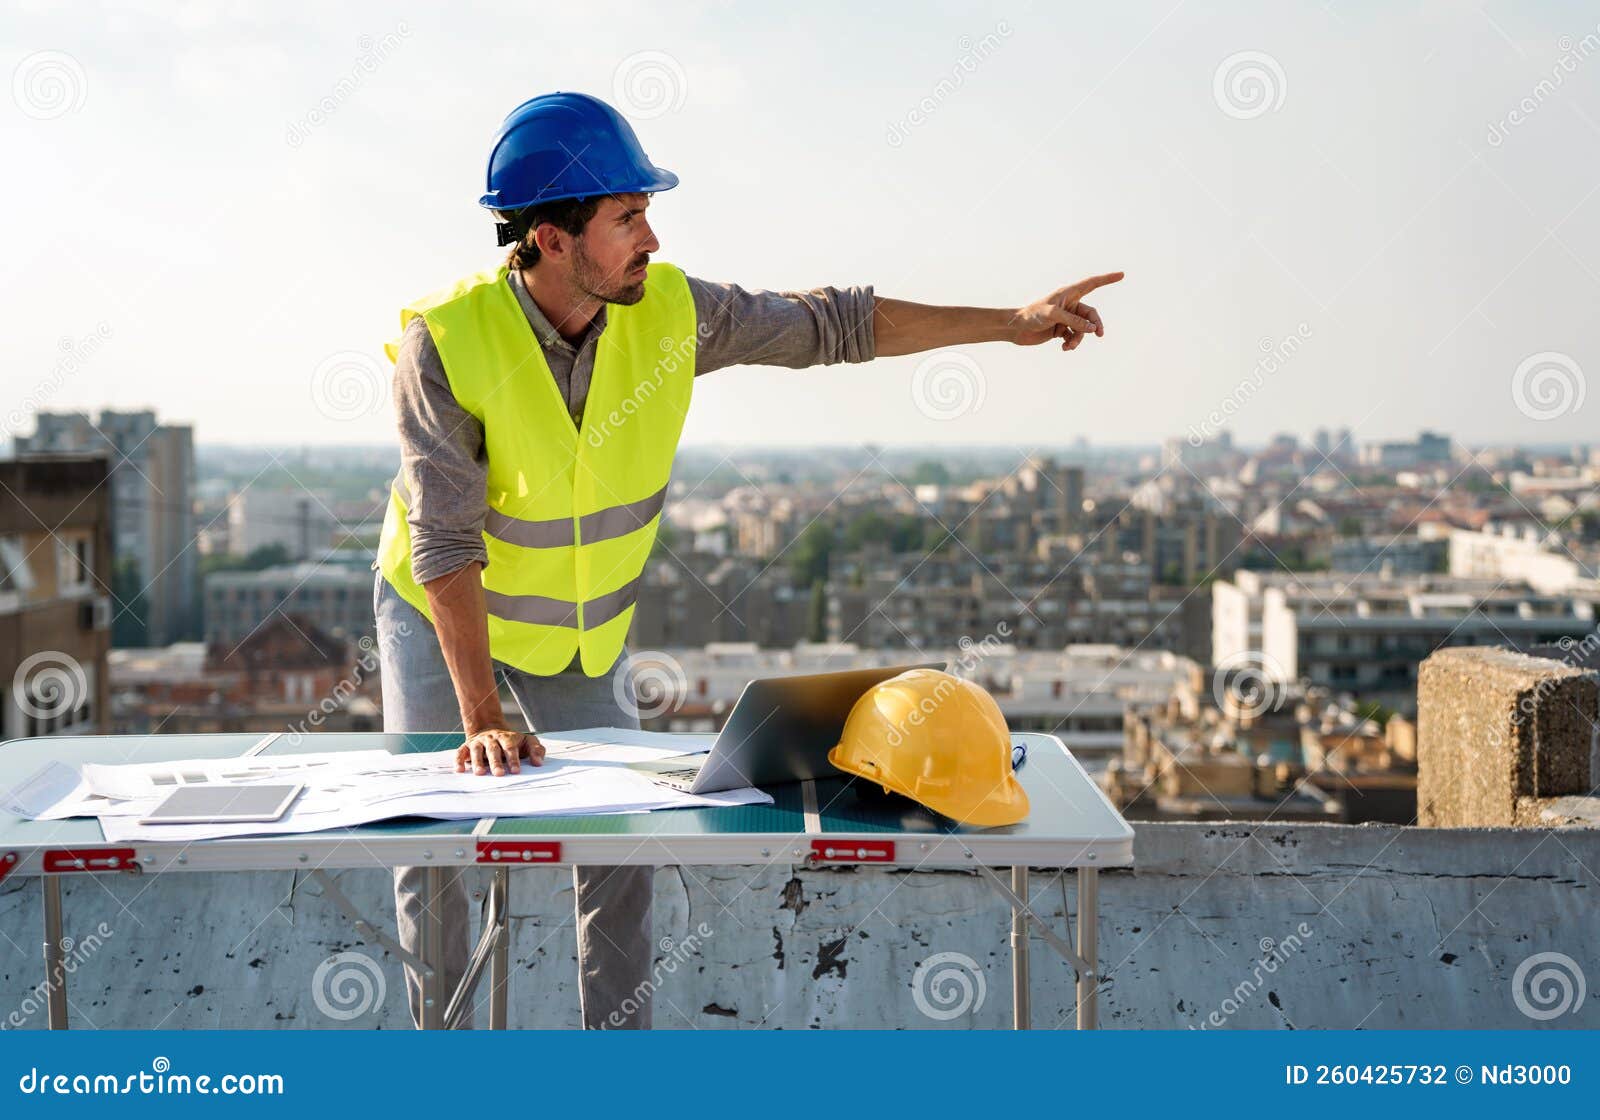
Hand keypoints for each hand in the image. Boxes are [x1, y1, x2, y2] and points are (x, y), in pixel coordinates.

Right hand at [456, 728, 545, 775]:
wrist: (489, 727)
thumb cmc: (512, 741)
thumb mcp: (526, 742)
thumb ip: (536, 750)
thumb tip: (539, 763)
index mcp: (507, 738)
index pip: (510, 748)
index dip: (513, 759)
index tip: (516, 771)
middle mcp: (491, 739)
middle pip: (493, 750)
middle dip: (496, 762)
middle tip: (499, 774)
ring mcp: (478, 742)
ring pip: (477, 750)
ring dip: (478, 761)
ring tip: (480, 773)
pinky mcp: (467, 746)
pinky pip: (461, 752)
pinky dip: (459, 760)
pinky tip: (459, 770)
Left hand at [1009, 271, 1124, 350]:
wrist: (1016, 329)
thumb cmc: (1032, 315)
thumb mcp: (1054, 315)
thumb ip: (1074, 321)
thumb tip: (1092, 329)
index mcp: (1068, 293)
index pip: (1092, 284)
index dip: (1107, 279)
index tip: (1121, 275)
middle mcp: (1069, 303)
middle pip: (1090, 314)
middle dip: (1095, 324)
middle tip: (1099, 334)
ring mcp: (1066, 317)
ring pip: (1082, 328)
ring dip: (1079, 338)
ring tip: (1069, 346)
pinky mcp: (1061, 329)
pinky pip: (1074, 336)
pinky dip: (1071, 342)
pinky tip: (1064, 348)